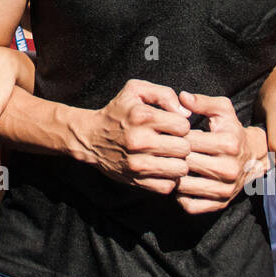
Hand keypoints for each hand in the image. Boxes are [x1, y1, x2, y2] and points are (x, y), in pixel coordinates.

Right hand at [73, 80, 191, 193]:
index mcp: (142, 116)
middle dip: (182, 144)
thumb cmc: (117, 112)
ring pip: (180, 169)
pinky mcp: (136, 180)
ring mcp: (137, 163)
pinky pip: (168, 186)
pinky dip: (168, 179)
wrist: (89, 137)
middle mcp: (140, 140)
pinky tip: (161, 168)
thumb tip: (186, 113)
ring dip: (178, 163)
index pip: (183, 125)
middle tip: (172, 142)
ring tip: (169, 156)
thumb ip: (163, 93)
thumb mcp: (135, 90)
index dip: (181, 125)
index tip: (172, 126)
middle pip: (184, 148)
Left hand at [172, 92, 268, 214]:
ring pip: (184, 186)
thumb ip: (202, 102)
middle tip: (162, 151)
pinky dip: (179, 196)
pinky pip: (190, 205)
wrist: (254, 157)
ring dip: (172, 176)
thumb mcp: (222, 110)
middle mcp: (228, 168)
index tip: (167, 134)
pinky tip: (178, 183)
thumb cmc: (232, 130)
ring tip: (168, 166)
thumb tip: (182, 97)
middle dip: (170, 156)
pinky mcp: (220, 203)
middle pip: (185, 163)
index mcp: (228, 143)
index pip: (188, 141)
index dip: (173, 136)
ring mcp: (224, 189)